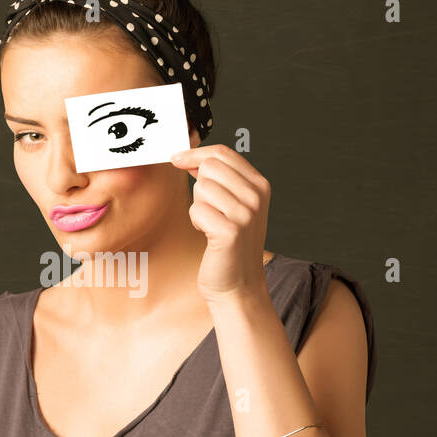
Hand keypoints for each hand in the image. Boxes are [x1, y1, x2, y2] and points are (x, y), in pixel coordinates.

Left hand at [169, 144, 271, 305]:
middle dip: (199, 186)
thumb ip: (219, 179)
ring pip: (201, 188)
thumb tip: (190, 158)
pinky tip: (209, 234)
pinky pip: (197, 210)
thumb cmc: (231, 245)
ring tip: (212, 224)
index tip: (177, 159)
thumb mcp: (233, 204)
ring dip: (199, 206)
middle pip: (210, 167)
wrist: (238, 283)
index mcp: (260, 185)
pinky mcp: (230, 231)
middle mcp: (256, 197)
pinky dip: (196, 222)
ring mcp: (246, 213)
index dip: (195, 154)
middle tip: (209, 209)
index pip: (222, 153)